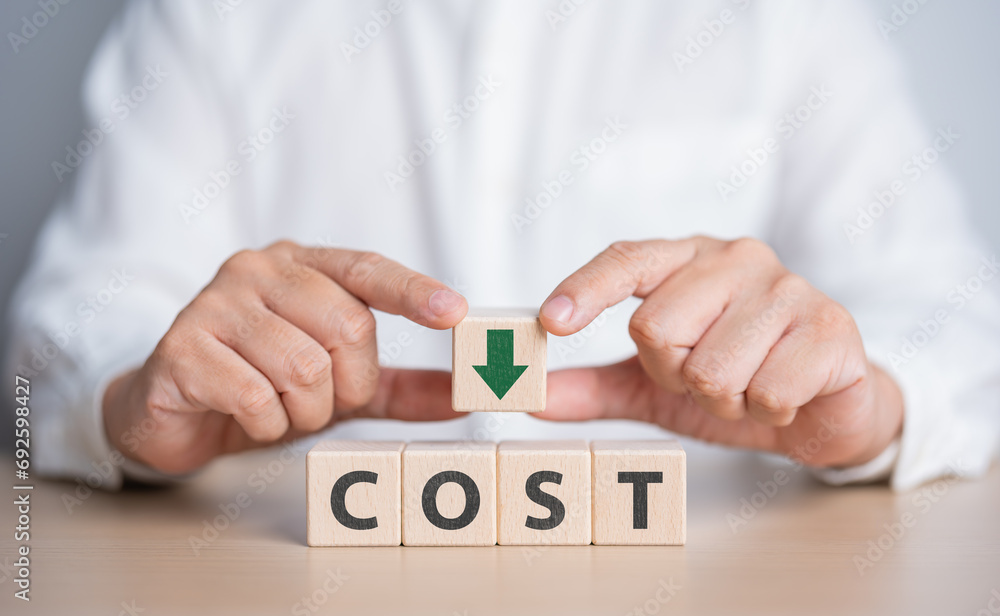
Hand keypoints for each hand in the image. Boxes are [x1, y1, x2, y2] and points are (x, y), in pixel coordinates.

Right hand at [103, 241, 465, 473]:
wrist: (173, 411)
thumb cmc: (261, 385)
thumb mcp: (339, 386)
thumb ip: (399, 387)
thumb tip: (462, 396)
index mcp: (302, 265)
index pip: (367, 268)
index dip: (412, 290)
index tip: (454, 312)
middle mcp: (258, 270)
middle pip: (347, 326)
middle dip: (349, 383)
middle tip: (325, 401)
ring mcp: (215, 303)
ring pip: (304, 367)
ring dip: (305, 411)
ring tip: (280, 410)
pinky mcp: (182, 346)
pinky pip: (256, 397)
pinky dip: (265, 424)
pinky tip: (247, 417)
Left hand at [538, 238, 903, 467]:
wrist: (826, 408)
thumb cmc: (737, 381)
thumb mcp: (656, 388)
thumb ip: (596, 388)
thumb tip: (532, 400)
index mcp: (688, 259)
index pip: (626, 259)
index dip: (585, 289)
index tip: (549, 323)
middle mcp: (735, 258)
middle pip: (656, 327)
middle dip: (673, 375)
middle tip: (707, 377)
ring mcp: (787, 288)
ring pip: (710, 370)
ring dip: (722, 401)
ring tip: (750, 388)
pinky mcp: (830, 327)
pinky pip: (766, 392)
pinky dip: (768, 412)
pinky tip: (787, 396)